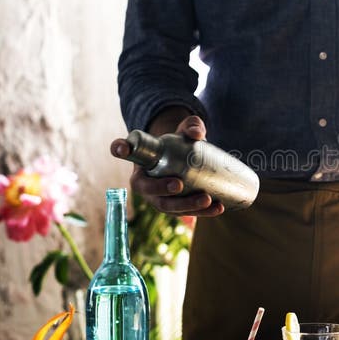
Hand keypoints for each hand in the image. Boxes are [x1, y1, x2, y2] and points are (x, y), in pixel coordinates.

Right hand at [110, 115, 224, 216]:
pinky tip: (218, 208)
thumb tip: (197, 134)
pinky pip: (187, 213)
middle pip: (148, 190)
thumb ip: (192, 126)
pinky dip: (203, 212)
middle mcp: (144, 181)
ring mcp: (159, 198)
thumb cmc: (180, 143)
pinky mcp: (175, 208)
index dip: (120, 148)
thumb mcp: (186, 130)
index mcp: (140, 158)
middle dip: (162, 190)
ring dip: (187, 206)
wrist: (187, 159)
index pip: (124, 149)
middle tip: (179, 184)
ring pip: (169, 207)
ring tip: (207, 200)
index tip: (122, 148)